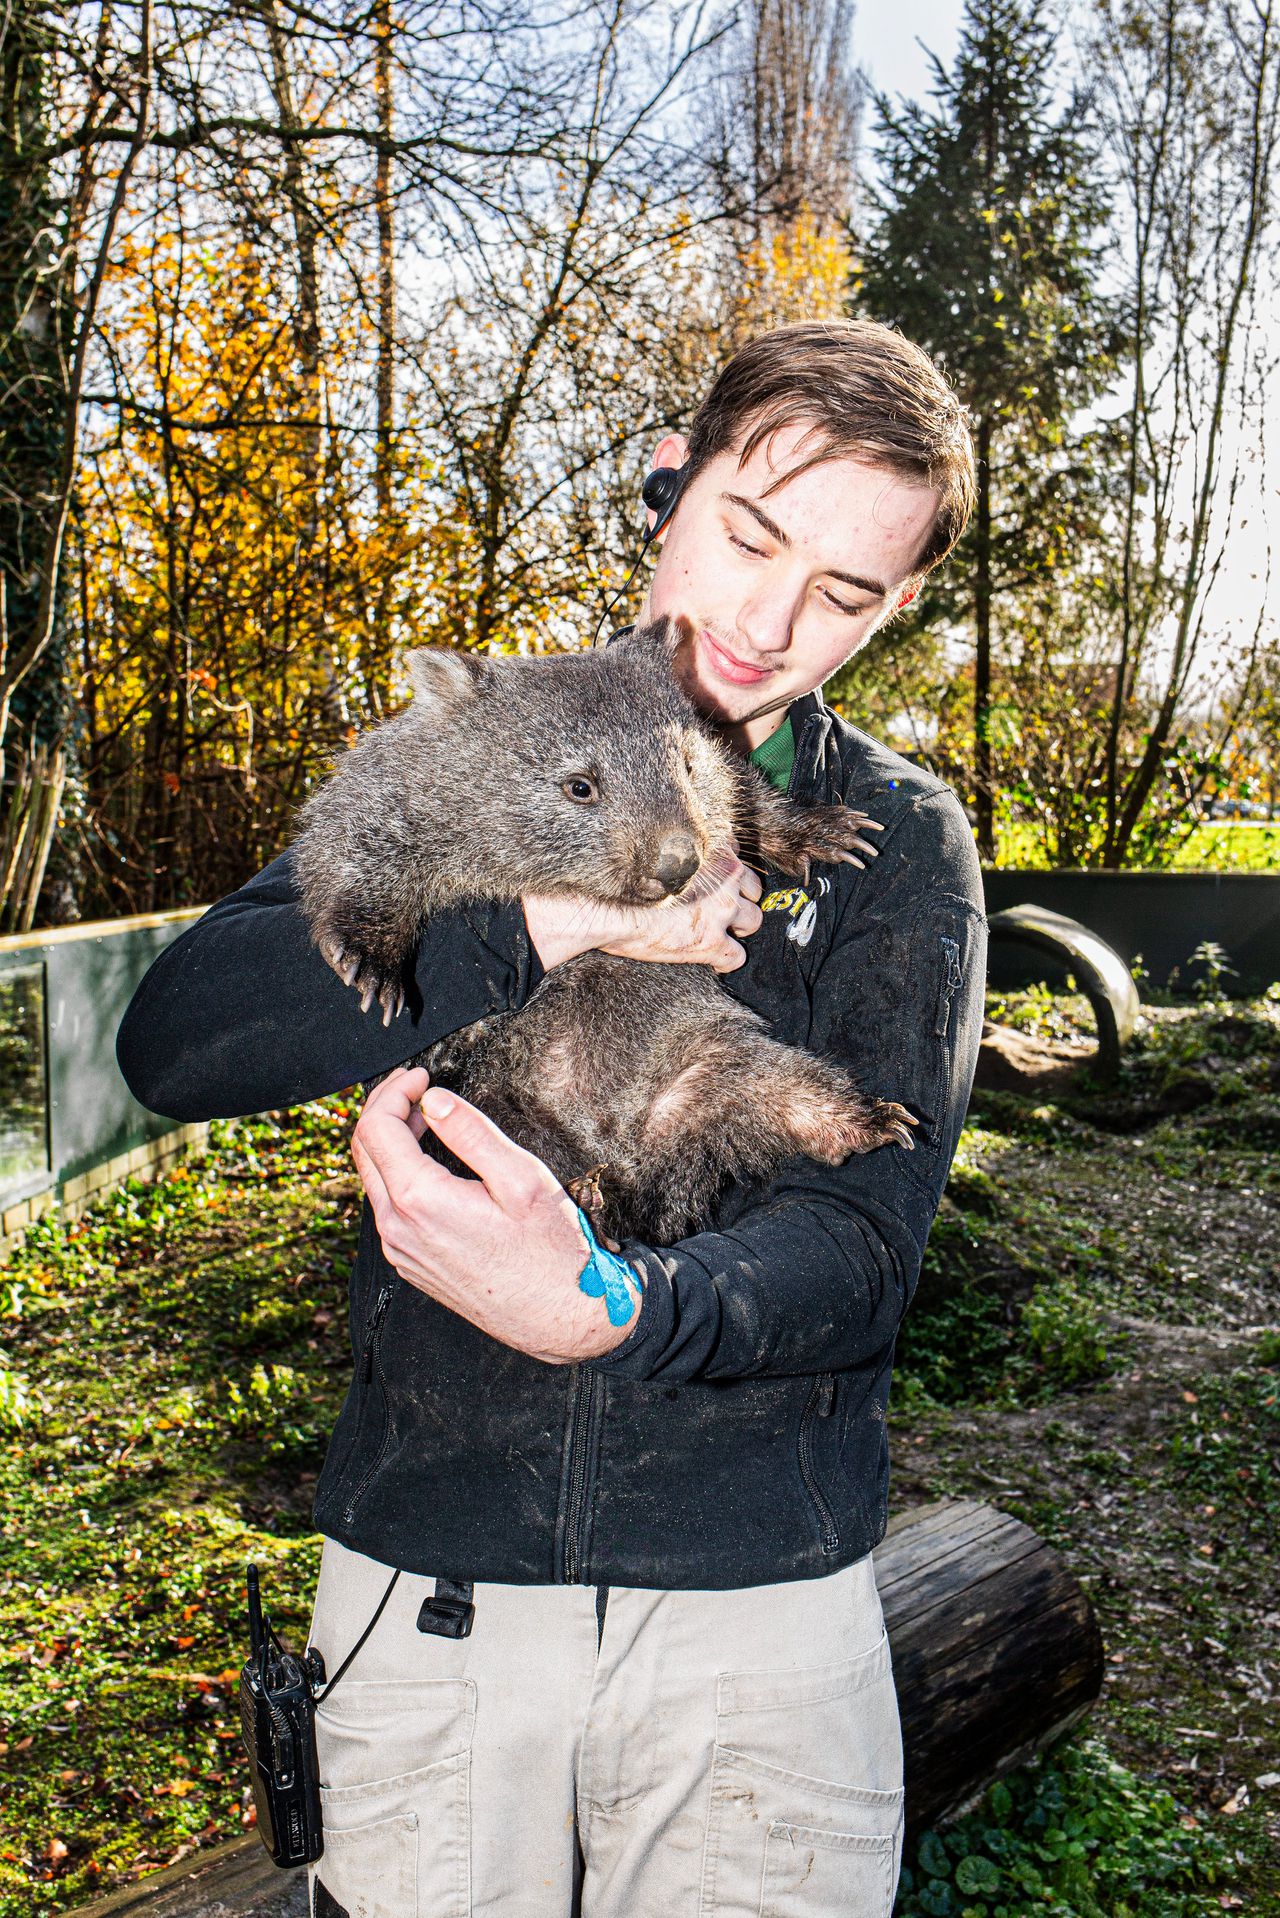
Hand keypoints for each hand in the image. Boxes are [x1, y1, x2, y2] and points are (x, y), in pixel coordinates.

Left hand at [349, 1067, 638, 1363]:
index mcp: (420, 1201)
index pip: (376, 1127)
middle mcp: (398, 1229)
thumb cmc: (550, 1250)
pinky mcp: (411, 1264)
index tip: (422, 1075)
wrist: (559, 1318)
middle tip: (416, 1086)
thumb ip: (471, 1132)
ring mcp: (401, 1251)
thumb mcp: (521, 1178)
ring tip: (424, 1118)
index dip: (394, 1090)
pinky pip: (388, 1208)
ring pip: (373, 1180)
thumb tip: (432, 1099)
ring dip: (390, 1141)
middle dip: (385, 1108)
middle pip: (364, 1151)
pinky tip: (429, 1164)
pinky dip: (398, 1173)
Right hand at [524, 848, 763, 973]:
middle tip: (721, 910)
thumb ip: (681, 851)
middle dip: (740, 900)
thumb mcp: (657, 851)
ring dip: (738, 929)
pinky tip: (711, 960)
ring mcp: (723, 911)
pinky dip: (726, 961)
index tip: (718, 881)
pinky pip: (738, 957)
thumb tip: (680, 855)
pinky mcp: (712, 942)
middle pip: (754, 889)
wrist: (607, 910)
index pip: (739, 856)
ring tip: (718, 933)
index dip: (728, 872)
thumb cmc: (625, 880)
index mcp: (712, 849)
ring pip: (754, 921)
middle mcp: (726, 877)